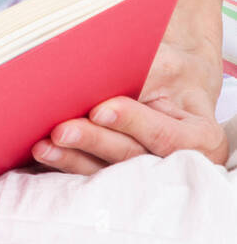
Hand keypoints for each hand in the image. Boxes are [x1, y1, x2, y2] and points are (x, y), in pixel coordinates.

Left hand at [32, 24, 229, 173]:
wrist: (170, 85)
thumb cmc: (171, 70)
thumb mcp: (167, 65)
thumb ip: (141, 74)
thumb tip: (94, 71)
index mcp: (200, 139)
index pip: (165, 136)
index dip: (133, 123)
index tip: (100, 109)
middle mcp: (175, 165)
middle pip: (131, 158)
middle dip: (94, 142)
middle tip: (62, 130)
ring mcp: (144, 176)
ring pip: (107, 173)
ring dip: (72, 159)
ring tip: (44, 146)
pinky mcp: (117, 177)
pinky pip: (90, 175)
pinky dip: (66, 165)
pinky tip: (45, 155)